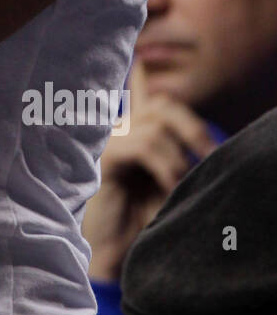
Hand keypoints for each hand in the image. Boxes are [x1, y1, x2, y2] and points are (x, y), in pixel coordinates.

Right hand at [82, 59, 217, 281]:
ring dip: (179, 156)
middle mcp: (118, 133)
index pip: (138, 101)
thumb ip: (172, 163)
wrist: (110, 253)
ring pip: (157, 123)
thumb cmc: (136, 223)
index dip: (140, 80)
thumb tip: (201, 149)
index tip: (140, 61)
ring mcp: (109, 141)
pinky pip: (144, 144)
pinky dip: (165, 165)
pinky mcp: (104, 156)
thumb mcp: (162, 189)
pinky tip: (167, 186)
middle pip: (161, 105)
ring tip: (178, 186)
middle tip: (208, 154)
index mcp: (130, 139)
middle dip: (192, 126)